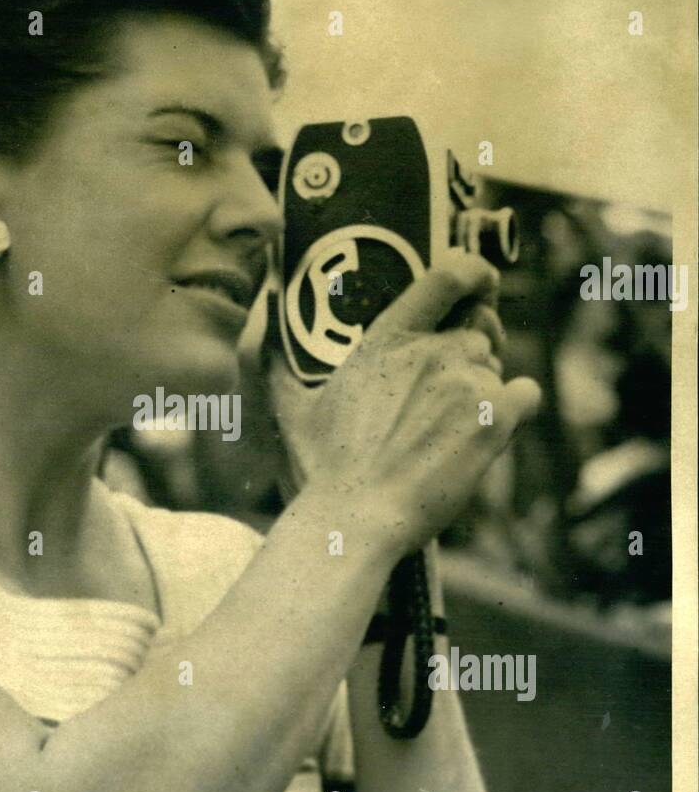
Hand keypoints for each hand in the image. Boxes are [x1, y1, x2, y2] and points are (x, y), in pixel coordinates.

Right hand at [268, 248, 541, 555]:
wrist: (355, 520)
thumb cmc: (321, 468)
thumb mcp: (287, 403)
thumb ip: (268, 348)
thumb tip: (266, 300)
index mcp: (386, 339)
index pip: (447, 276)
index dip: (474, 272)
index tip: (480, 281)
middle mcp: (432, 350)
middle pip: (478, 329)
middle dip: (472, 351)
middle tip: (446, 389)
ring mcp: (466, 382)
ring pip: (496, 366)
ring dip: (482, 388)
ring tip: (445, 430)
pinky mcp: (494, 418)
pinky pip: (526, 393)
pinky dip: (514, 408)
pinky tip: (483, 434)